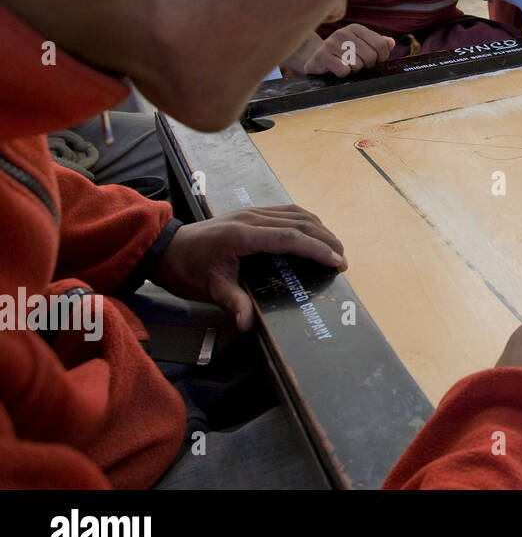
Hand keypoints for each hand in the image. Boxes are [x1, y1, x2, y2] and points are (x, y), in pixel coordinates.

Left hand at [153, 206, 347, 331]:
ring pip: (295, 213)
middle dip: (325, 240)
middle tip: (342, 260)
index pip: (289, 237)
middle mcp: (251, 218)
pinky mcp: (251, 212)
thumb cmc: (187, 269)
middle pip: (299, 222)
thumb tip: (248, 325)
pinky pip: (286, 211)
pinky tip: (314, 232)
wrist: (164, 247)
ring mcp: (252, 212)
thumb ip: (233, 303)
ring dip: (319, 228)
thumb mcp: (208, 289)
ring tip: (334, 247)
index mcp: (242, 235)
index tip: (337, 262)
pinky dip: (306, 221)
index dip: (316, 249)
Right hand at [302, 24, 394, 76]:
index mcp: (356, 28)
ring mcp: (331, 43)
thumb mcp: (361, 46)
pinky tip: (336, 69)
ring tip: (345, 65)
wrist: (317, 60)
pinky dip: (343, 74)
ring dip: (353, 70)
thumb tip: (391, 42)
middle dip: (367, 65)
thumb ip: (379, 44)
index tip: (374, 60)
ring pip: (357, 65)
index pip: (381, 44)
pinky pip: (344, 71)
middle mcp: (343, 33)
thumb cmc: (343, 54)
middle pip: (370, 56)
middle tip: (357, 65)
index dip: (381, 57)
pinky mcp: (322, 56)